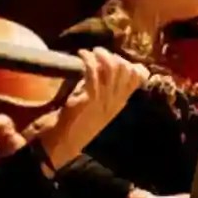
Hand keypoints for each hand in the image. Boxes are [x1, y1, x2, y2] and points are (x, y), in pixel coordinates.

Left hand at [35, 48, 147, 167]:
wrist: (59, 144)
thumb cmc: (74, 126)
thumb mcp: (95, 109)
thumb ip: (102, 93)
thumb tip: (103, 71)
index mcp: (118, 104)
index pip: (138, 78)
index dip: (130, 63)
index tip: (115, 59)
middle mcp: (114, 102)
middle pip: (125, 70)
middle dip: (113, 56)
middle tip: (98, 54)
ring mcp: (101, 101)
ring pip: (111, 68)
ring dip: (100, 55)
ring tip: (90, 53)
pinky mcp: (86, 99)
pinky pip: (92, 72)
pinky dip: (87, 59)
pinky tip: (81, 55)